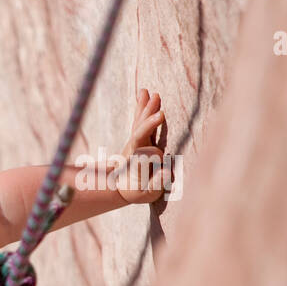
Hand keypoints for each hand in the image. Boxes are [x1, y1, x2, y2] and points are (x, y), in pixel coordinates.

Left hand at [115, 87, 172, 203]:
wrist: (121, 188)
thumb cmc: (137, 192)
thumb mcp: (147, 193)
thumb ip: (156, 183)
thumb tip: (165, 172)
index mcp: (136, 160)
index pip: (144, 146)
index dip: (150, 135)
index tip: (161, 121)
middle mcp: (133, 148)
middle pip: (139, 130)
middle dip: (148, 117)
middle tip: (157, 102)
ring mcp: (134, 142)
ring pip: (139, 122)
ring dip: (145, 108)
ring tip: (148, 92)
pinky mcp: (137, 138)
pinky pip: (140, 120)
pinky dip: (142, 107)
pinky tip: (144, 94)